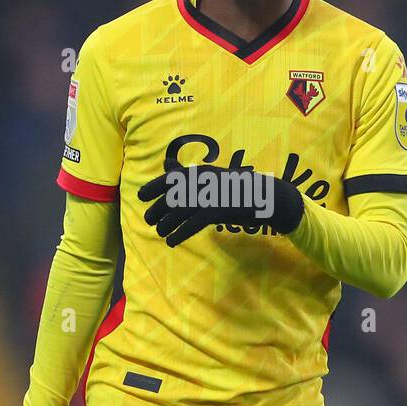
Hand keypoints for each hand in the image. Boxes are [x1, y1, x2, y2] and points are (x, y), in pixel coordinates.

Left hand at [138, 164, 304, 246]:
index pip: (172, 177)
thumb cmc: (237, 188)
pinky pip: (193, 223)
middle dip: (158, 209)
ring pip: (181, 211)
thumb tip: (167, 164)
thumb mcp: (211, 176)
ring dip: (167, 223)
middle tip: (150, 220)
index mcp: (202, 172)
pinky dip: (180, 233)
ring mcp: (212, 195)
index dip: (154, 186)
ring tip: (161, 232)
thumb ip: (188, 172)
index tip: (141, 196)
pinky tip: (172, 241)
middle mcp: (205, 181)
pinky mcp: (219, 210)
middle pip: (173, 196)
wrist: (265, 197)